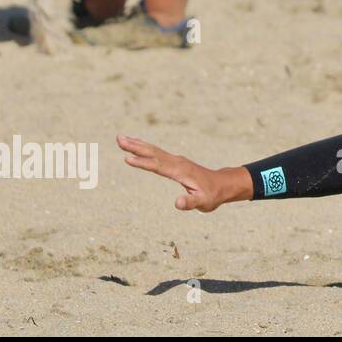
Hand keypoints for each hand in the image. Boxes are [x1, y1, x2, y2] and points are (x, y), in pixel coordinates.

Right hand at [117, 134, 250, 211]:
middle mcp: (177, 162)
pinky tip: (136, 144)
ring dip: (137, 144)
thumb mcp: (204, 202)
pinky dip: (145, 147)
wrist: (223, 184)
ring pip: (154, 150)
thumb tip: (177, 203)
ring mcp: (176, 160)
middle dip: (135, 146)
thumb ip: (190, 203)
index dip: (143, 163)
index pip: (158, 166)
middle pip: (153, 153)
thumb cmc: (213, 195)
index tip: (127, 158)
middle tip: (118, 139)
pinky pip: (157, 152)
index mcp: (181, 171)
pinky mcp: (175, 161)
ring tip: (121, 138)